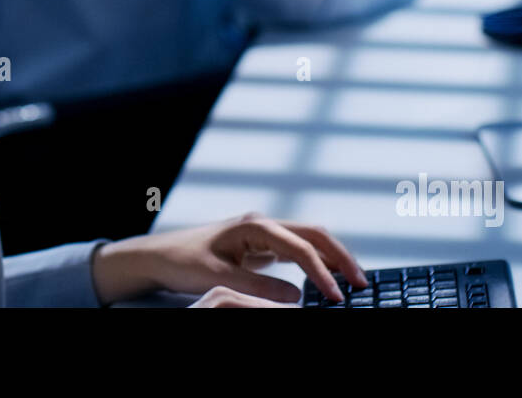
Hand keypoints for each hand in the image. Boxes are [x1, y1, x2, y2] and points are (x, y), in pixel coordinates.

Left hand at [91, 212, 366, 305]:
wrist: (160, 255)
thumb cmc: (183, 261)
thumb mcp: (219, 278)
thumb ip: (258, 288)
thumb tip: (297, 298)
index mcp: (254, 226)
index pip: (300, 248)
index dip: (322, 273)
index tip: (336, 296)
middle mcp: (263, 223)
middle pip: (315, 234)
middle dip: (341, 257)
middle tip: (361, 284)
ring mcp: (264, 232)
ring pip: (310, 239)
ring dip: (333, 257)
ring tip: (353, 282)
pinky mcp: (262, 244)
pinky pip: (299, 249)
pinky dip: (318, 262)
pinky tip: (328, 278)